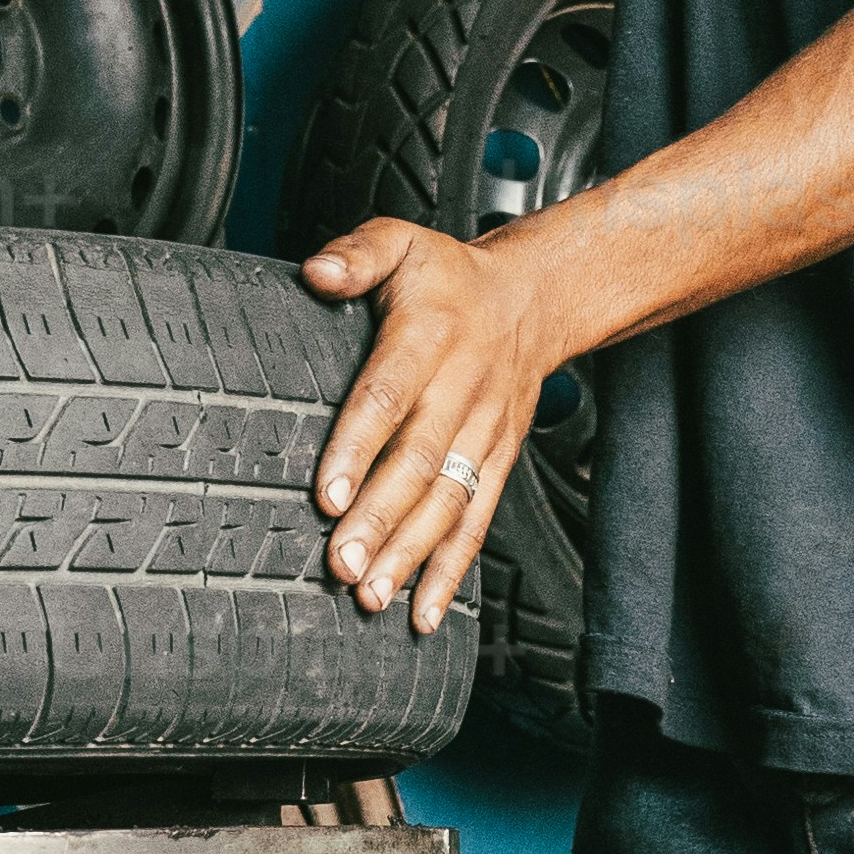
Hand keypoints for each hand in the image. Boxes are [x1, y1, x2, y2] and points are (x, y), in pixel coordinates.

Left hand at [300, 218, 573, 629]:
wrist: (536, 298)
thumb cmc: (450, 277)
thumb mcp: (403, 242)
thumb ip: (358, 253)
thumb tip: (317, 272)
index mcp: (431, 336)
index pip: (389, 396)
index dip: (358, 447)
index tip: (327, 494)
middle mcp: (462, 389)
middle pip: (419, 462)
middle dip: (380, 519)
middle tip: (342, 563)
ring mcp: (484, 431)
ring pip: (448, 501)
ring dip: (411, 553)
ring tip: (373, 594)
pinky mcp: (497, 461)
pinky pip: (476, 520)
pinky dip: (451, 570)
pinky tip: (423, 611)